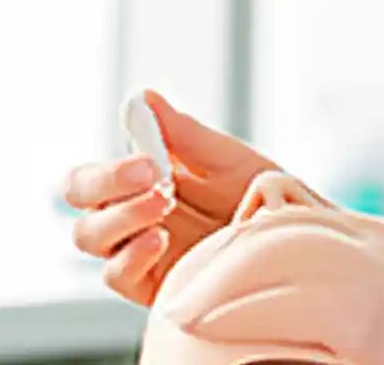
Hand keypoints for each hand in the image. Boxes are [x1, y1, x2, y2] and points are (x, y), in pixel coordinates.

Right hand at [61, 91, 281, 305]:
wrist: (301, 238)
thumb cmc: (267, 198)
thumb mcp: (230, 161)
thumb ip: (184, 134)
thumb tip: (143, 97)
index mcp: (146, 184)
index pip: (93, 177)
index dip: (107, 169)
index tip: (149, 161)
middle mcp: (135, 218)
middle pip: (82, 203)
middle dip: (105, 183)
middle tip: (152, 177)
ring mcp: (141, 253)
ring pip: (91, 236)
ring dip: (121, 215)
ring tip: (164, 204)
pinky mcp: (155, 286)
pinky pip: (116, 275)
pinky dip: (130, 254)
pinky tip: (161, 239)